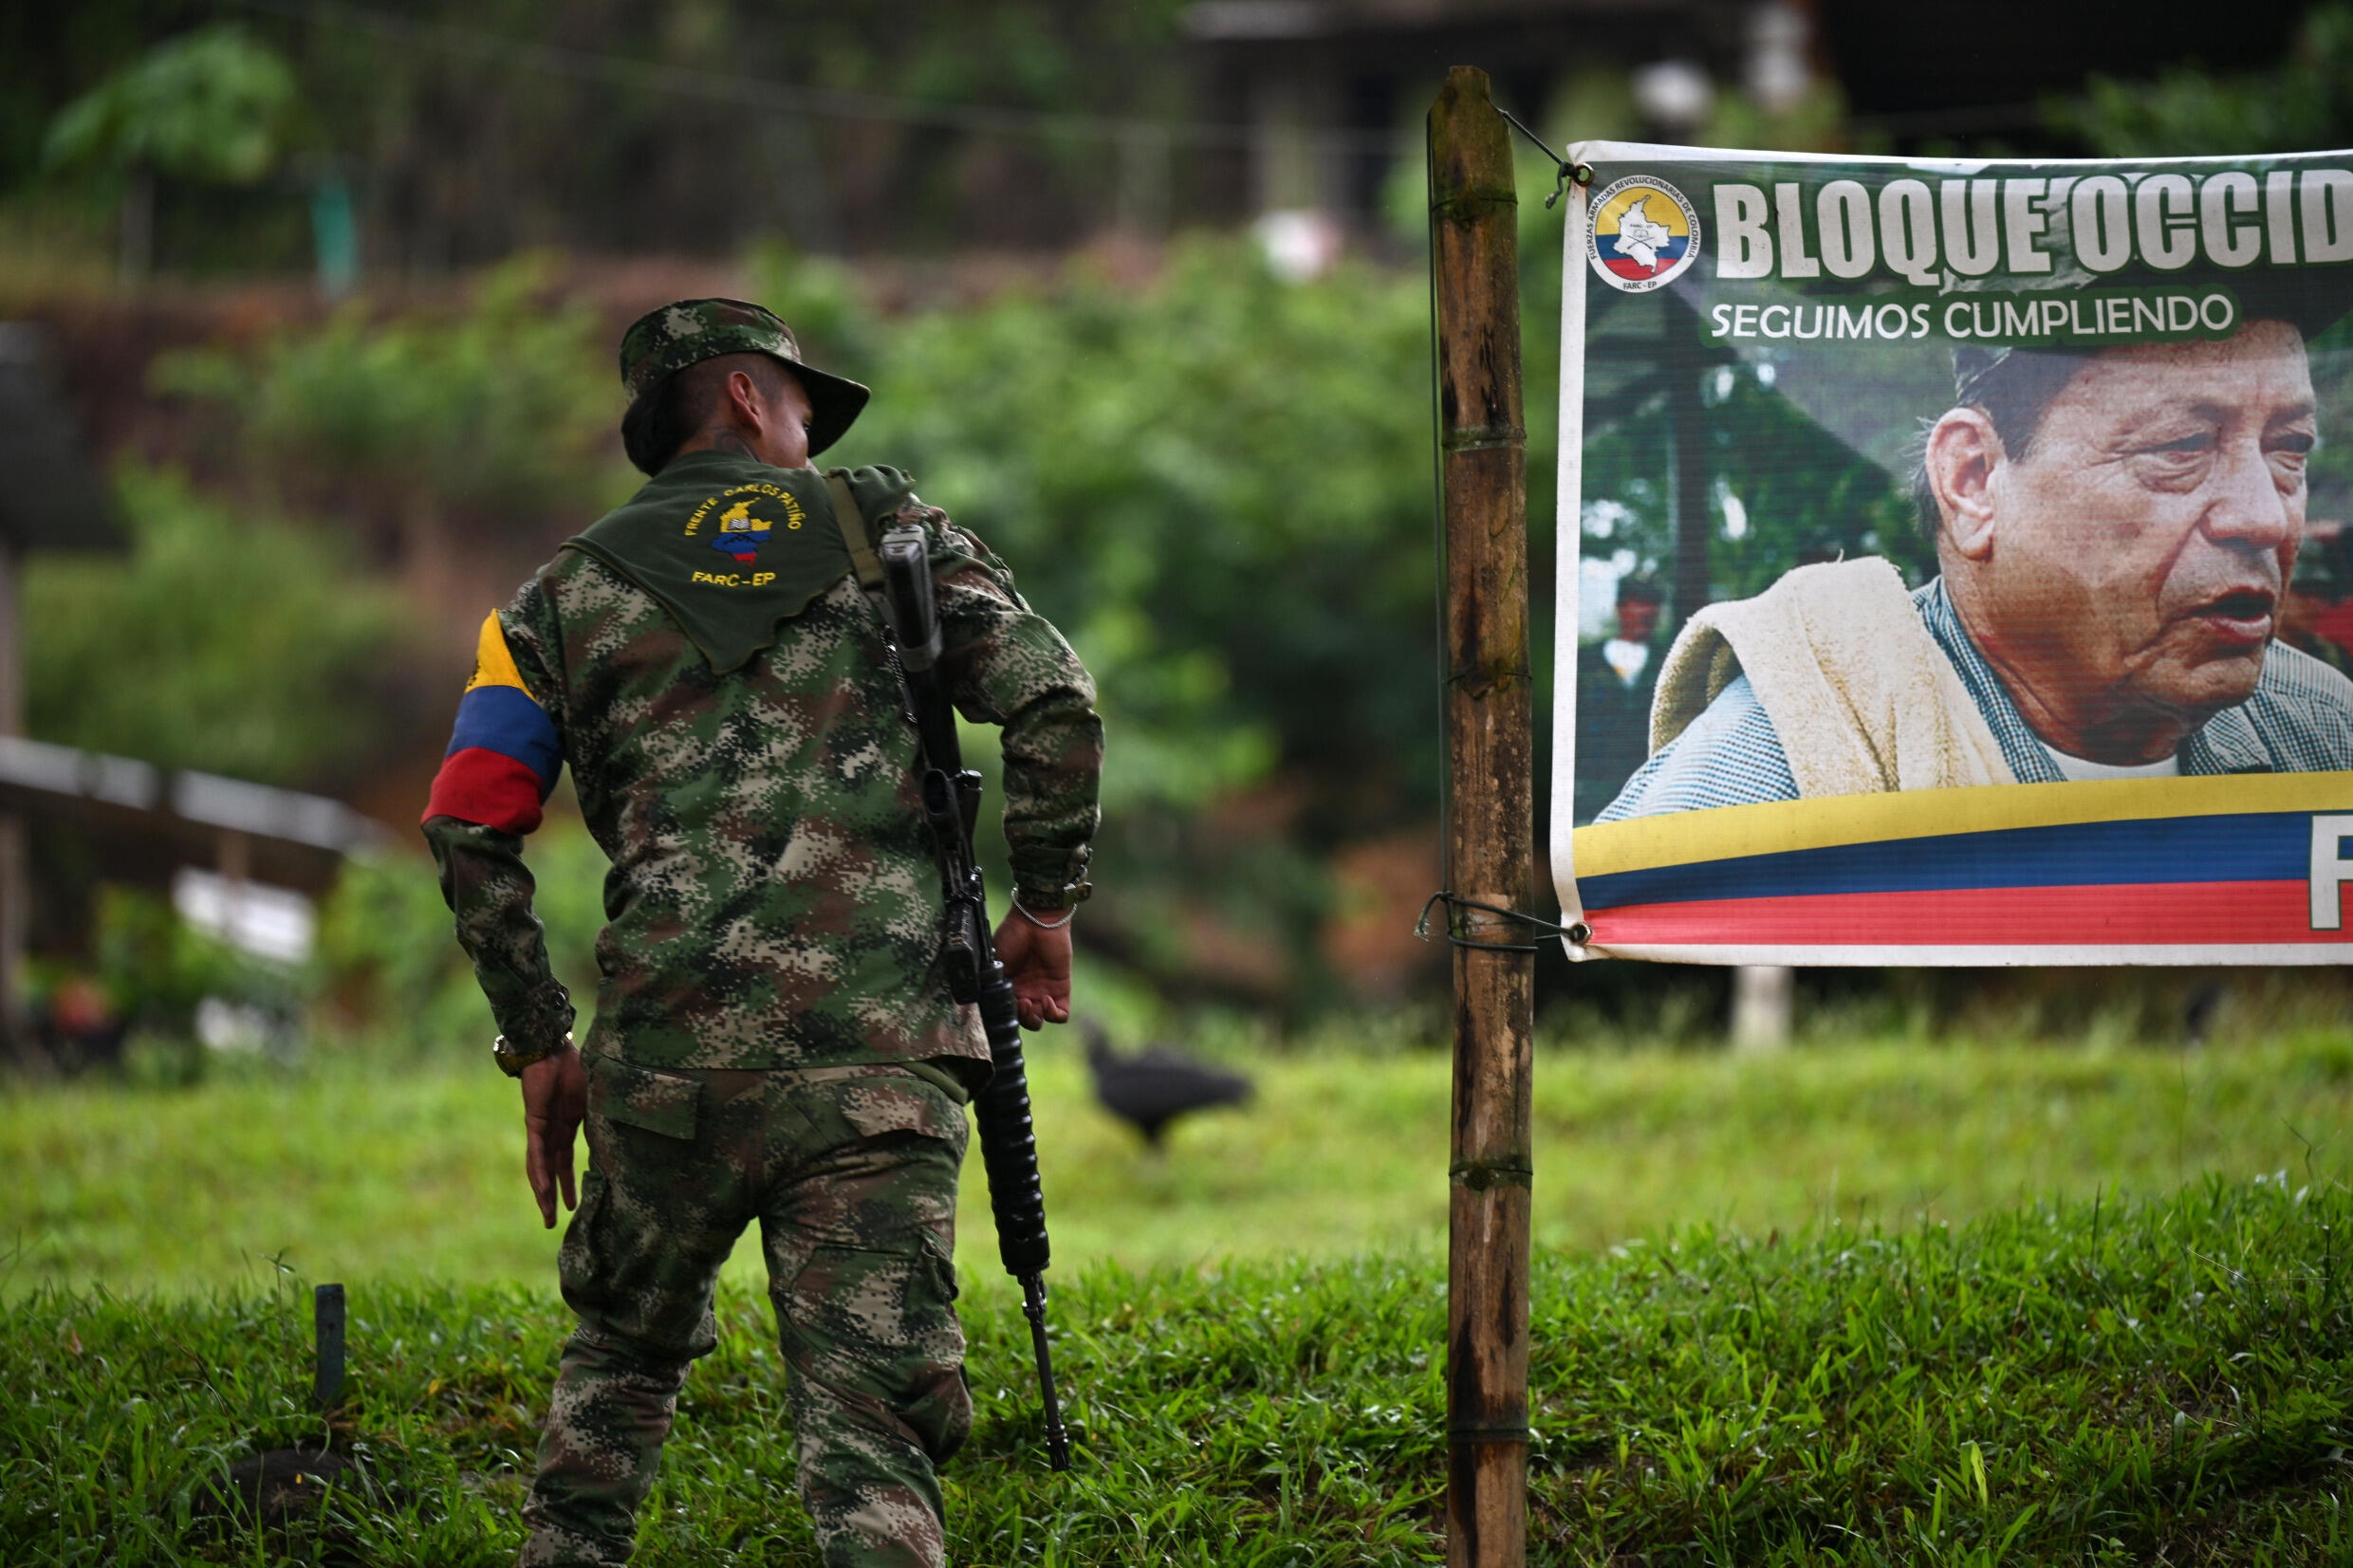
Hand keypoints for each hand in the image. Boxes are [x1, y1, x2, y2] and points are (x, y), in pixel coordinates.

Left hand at [520, 1045, 587, 1228]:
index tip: (574, 1203)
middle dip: (553, 1196)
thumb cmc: (576, 1065)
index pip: (567, 1160)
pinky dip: (538, 1172)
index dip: (570, 1182)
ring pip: (541, 1167)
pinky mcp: (535, 1122)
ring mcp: (543, 1127)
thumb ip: (605, 1116)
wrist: (553, 1046)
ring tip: (546, 1216)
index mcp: (569, 1123)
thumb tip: (628, 1134)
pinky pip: (536, 1152)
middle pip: (552, 1170)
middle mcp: (554, 1130)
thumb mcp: (597, 1097)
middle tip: (552, 1223)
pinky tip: (540, 1190)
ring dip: (543, 1192)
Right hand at [993, 911, 1071, 1029]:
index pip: (1008, 1012)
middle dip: (1020, 1018)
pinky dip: (1053, 1014)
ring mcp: (1044, 991)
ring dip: (1033, 1018)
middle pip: (1024, 1020)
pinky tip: (1046, 1000)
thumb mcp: (996, 961)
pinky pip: (1061, 1014)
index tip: (1004, 1005)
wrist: (1035, 921)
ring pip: (1040, 1020)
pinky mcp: (1061, 988)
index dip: (1006, 1014)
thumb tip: (984, 1001)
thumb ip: (992, 982)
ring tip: (1029, 1002)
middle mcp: (1026, 991)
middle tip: (1019, 1003)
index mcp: (1009, 986)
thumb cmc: (1013, 935)